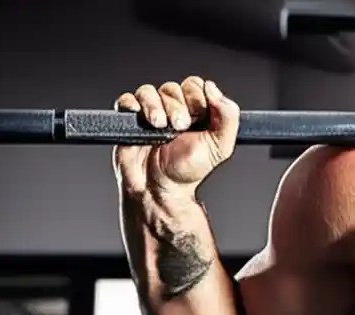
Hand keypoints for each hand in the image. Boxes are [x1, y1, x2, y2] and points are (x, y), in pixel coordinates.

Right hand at [112, 77, 239, 199]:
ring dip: (155, 107)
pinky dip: (132, 105)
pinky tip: (142, 119)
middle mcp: (172, 107)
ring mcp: (149, 112)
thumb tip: (214, 88)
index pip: (194, 85)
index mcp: (195, 110)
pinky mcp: (129, 119)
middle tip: (180, 127)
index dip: (196, 97)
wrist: (161, 188)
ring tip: (160, 127)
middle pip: (172, 87)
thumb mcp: (219, 146)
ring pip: (148, 92)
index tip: (198, 117)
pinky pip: (126, 100)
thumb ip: (228, 117)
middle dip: (177, 107)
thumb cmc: (189, 170)